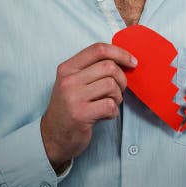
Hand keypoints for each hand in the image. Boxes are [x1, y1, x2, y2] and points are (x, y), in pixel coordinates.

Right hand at [40, 43, 136, 170]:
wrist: (52, 137)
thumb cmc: (71, 107)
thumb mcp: (75, 83)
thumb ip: (94, 69)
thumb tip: (126, 59)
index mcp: (67, 68)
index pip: (98, 49)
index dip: (121, 53)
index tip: (133, 62)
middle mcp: (68, 80)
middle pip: (109, 67)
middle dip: (122, 79)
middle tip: (117, 91)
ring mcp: (73, 97)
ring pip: (112, 85)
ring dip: (117, 97)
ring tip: (108, 104)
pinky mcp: (80, 114)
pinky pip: (110, 105)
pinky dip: (113, 111)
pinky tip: (104, 115)